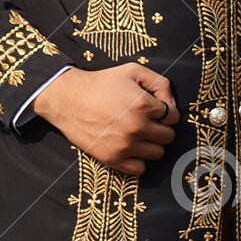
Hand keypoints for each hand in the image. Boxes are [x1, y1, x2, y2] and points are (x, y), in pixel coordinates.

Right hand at [32, 63, 177, 174]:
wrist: (68, 99)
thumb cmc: (102, 83)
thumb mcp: (133, 71)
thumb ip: (160, 83)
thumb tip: (172, 105)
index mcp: (144, 105)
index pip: (173, 117)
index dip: (165, 112)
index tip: (154, 110)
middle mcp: (136, 127)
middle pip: (168, 137)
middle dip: (161, 128)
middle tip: (147, 123)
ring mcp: (124, 145)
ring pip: (157, 154)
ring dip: (151, 145)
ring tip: (138, 135)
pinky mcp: (112, 158)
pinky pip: (139, 169)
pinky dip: (138, 161)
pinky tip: (130, 148)